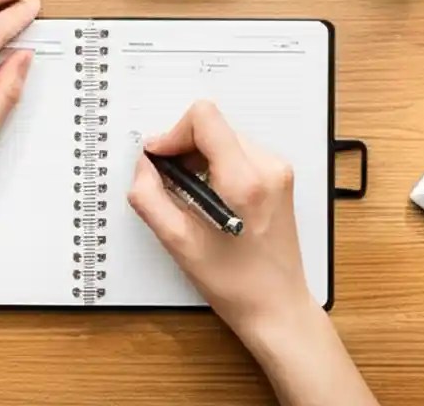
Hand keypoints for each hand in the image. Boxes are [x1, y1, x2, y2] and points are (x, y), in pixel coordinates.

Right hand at [128, 100, 315, 338]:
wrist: (276, 305)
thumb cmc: (234, 282)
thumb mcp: (177, 242)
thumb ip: (149, 196)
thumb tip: (144, 164)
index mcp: (244, 180)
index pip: (204, 118)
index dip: (172, 134)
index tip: (159, 161)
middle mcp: (267, 167)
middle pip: (212, 127)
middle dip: (184, 151)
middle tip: (173, 188)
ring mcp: (277, 170)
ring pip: (223, 139)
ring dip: (199, 160)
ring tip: (194, 199)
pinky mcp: (279, 177)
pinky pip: (238, 153)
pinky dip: (217, 168)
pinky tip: (212, 200)